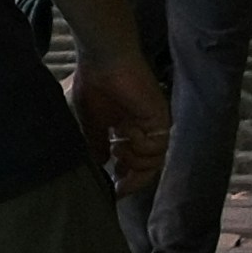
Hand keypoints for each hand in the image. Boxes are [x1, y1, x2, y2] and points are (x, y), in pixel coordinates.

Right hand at [81, 55, 168, 193]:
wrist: (102, 61)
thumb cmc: (94, 85)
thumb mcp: (91, 124)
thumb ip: (98, 145)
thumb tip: (101, 165)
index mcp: (127, 128)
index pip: (133, 162)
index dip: (125, 179)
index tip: (112, 191)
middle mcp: (143, 128)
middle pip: (148, 166)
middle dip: (134, 180)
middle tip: (119, 186)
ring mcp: (153, 123)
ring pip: (154, 160)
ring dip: (134, 161)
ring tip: (118, 147)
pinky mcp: (160, 117)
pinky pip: (156, 146)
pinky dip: (140, 145)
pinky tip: (126, 131)